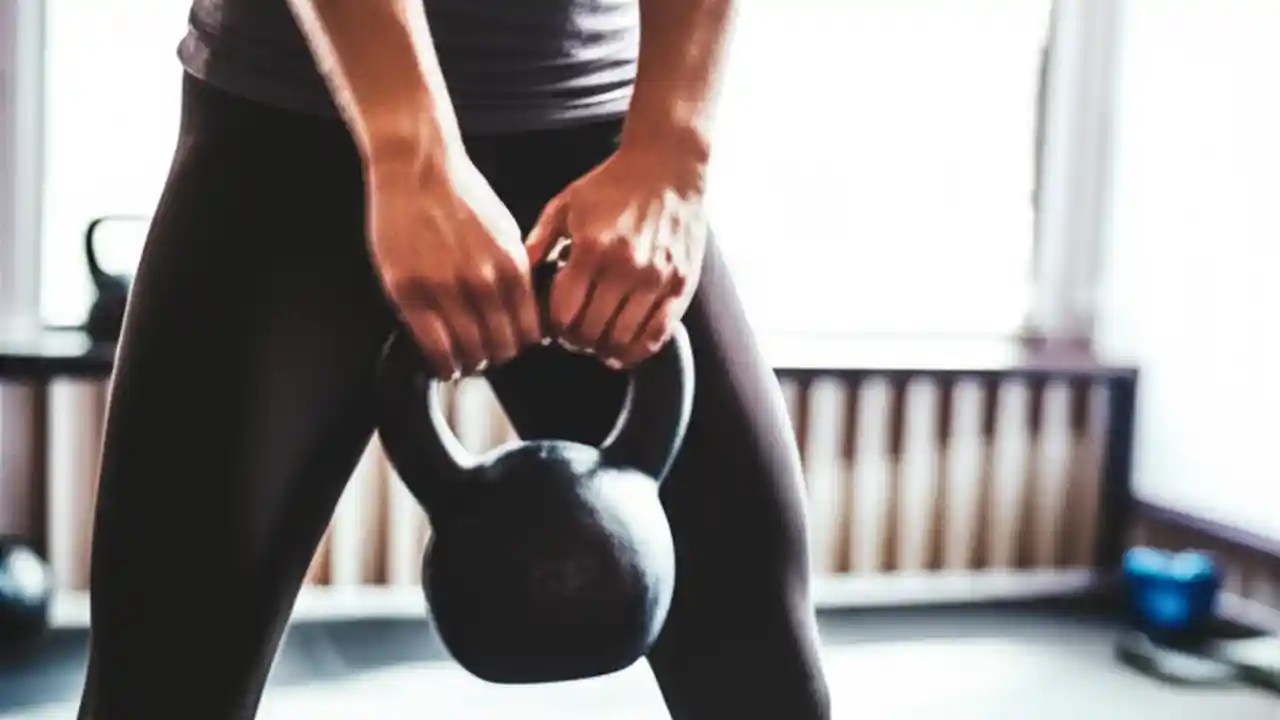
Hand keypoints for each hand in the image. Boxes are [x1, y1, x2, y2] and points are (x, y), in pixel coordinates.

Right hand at [367, 152, 541, 378]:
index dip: (518, 346)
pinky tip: (442, 365)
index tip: (508, 347)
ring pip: (469, 352)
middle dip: (494, 358)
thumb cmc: (460, 196)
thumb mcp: (504, 232)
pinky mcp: (410, 292)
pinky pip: (434, 347)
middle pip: (501, 347)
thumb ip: (513, 271)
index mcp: (512, 267)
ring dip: (468, 364)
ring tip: (461, 363)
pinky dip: (442, 364)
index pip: (529, 331)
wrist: (418, 168)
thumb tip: (522, 310)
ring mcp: (445, 289)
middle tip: (483, 357)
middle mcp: (484, 282)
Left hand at [525, 139, 707, 368]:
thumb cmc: (613, 185)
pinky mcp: (680, 285)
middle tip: (574, 336)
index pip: (564, 313)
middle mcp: (624, 268)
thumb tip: (516, 276)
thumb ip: (538, 241)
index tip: (554, 325)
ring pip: (623, 341)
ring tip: (598, 343)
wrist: (668, 166)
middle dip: (576, 341)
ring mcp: (655, 279)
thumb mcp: (566, 204)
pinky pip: (657, 335)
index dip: (554, 328)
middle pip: (591, 332)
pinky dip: (637, 350)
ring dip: (605, 349)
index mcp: (591, 249)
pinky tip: (624, 349)